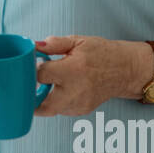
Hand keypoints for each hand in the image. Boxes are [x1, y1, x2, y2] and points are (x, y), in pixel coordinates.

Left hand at [31, 35, 149, 116]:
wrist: (125, 70)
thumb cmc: (101, 53)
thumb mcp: (78, 42)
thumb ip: (54, 44)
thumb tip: (34, 45)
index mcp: (73, 70)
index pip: (40, 75)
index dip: (33, 68)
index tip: (35, 63)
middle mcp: (76, 90)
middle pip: (41, 105)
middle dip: (31, 96)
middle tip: (28, 86)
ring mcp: (79, 103)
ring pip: (50, 109)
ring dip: (43, 98)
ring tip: (48, 83)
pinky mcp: (82, 110)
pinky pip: (61, 109)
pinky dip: (55, 101)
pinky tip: (60, 89)